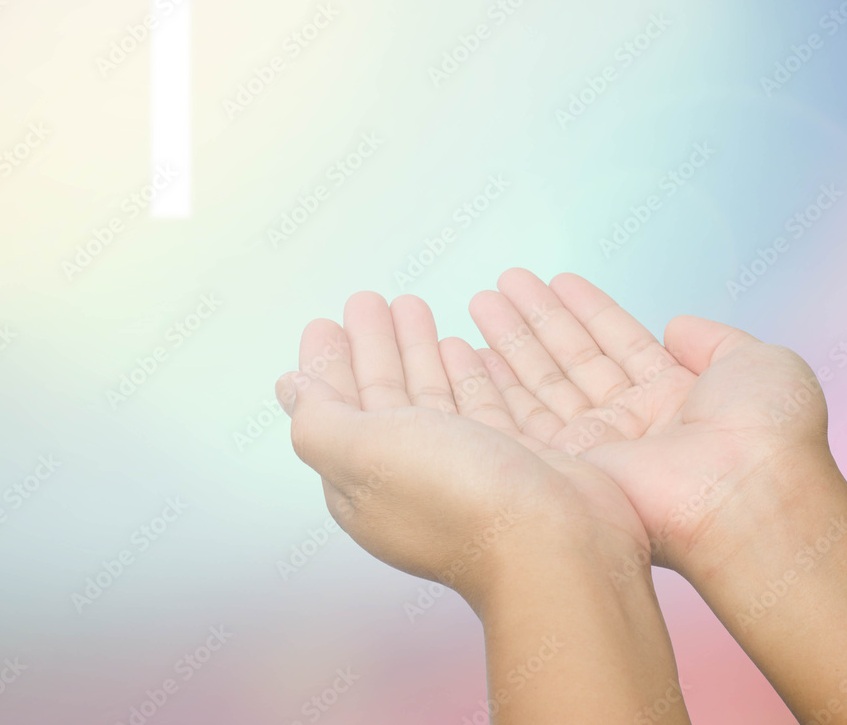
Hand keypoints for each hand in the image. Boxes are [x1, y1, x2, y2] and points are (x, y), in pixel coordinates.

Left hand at [276, 292, 648, 608]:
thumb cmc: (458, 499)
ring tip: (412, 306)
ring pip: (429, 394)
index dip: (327, 365)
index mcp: (362, 480)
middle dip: (372, 346)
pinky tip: (459, 346)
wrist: (556, 545)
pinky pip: (476, 403)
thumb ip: (322, 419)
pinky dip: (463, 372)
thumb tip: (290, 389)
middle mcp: (408, 476)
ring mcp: (460, 468)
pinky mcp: (508, 457)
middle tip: (368, 302)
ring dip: (416, 349)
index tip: (325, 323)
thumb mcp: (366, 452)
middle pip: (381, 396)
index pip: (333, 410)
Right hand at [468, 268, 832, 577]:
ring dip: (510, 342)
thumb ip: (713, 339)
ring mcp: (597, 446)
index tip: (555, 281)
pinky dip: (495, 385)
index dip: (586, 310)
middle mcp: (631, 421)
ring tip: (481, 302)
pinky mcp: (567, 467)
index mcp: (674, 396)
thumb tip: (676, 325)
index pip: (617, 342)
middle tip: (502, 284)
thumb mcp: (757, 363)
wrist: (747, 495)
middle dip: (535, 319)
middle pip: (571, 359)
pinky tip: (475, 351)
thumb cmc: (767, 433)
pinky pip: (522, 418)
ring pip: (542, 383)